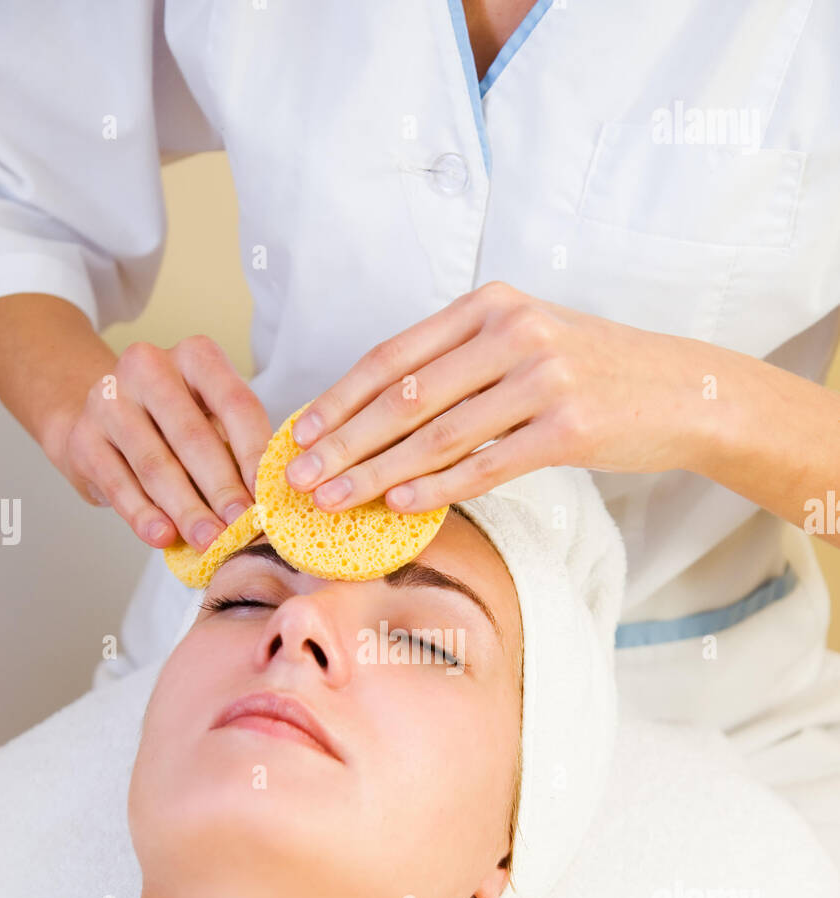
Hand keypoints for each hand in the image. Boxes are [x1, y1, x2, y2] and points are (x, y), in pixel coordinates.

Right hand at [49, 335, 271, 549]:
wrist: (102, 421)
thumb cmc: (173, 424)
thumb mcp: (211, 420)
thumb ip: (236, 450)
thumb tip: (267, 504)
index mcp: (195, 356)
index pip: (235, 404)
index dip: (254, 455)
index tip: (268, 497)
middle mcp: (149, 366)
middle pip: (194, 436)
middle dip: (221, 489)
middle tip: (241, 527)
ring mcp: (110, 399)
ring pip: (155, 464)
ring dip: (186, 509)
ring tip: (209, 542)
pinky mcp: (83, 437)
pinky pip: (118, 483)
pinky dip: (143, 515)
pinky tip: (163, 537)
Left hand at [284, 280, 720, 512]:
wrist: (683, 389)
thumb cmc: (593, 371)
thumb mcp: (526, 341)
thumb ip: (460, 362)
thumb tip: (380, 413)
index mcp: (490, 305)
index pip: (394, 356)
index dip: (341, 398)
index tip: (302, 433)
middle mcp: (512, 332)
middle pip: (404, 397)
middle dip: (344, 443)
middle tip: (300, 478)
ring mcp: (542, 378)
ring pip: (437, 435)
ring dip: (376, 473)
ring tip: (334, 501)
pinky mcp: (568, 428)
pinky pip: (486, 465)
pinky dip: (437, 489)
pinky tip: (398, 506)